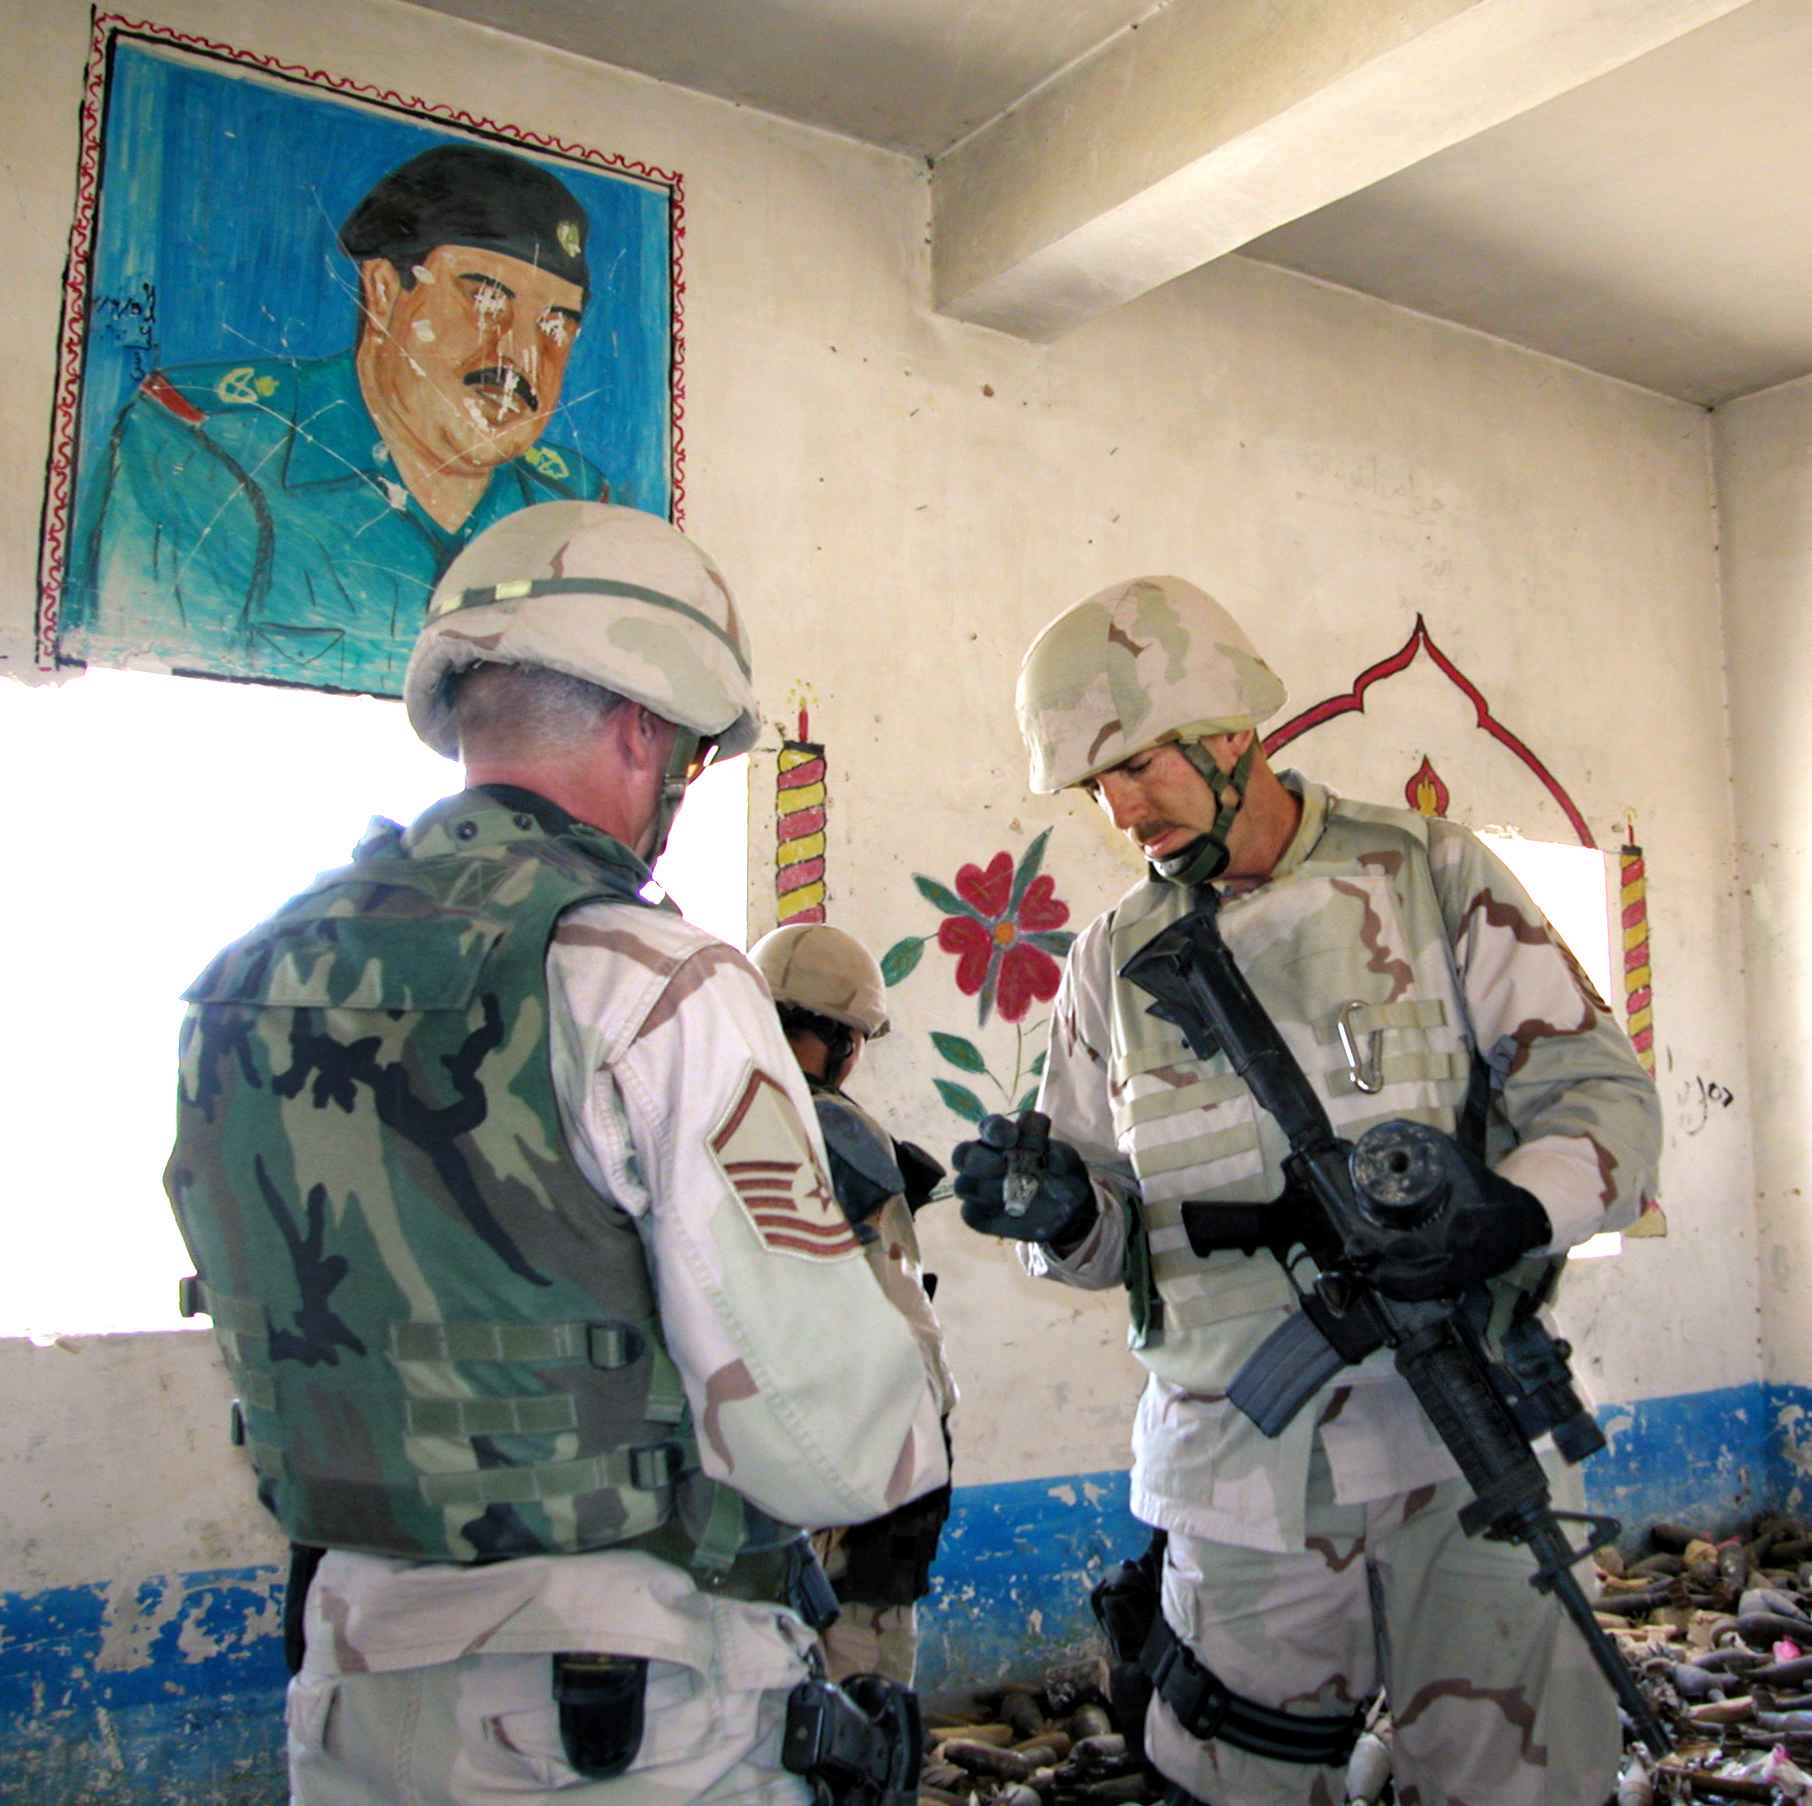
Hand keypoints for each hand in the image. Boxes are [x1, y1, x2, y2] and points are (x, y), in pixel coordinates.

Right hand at [953, 1112, 1096, 1245]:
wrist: (1068, 1213)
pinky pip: (969, 1213)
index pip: (989, 1127)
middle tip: (1001, 1166)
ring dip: (981, 1187)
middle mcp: (984, 1160)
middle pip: (963, 1154)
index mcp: (1003, 1139)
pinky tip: (1006, 1211)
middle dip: (978, 1159)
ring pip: (962, 1184)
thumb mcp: (1068, 1163)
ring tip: (1008, 1193)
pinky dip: (984, 1211)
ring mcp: (979, 1188)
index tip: (1013, 1137)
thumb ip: (1061, 1157)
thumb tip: (1053, 1157)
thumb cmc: (1061, 1176)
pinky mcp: (980, 1214)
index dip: (996, 1130)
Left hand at [1350, 1122, 1550, 1301]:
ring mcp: (1455, 1278)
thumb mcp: (1459, 1166)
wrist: (1520, 1222)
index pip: (1400, 1244)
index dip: (1371, 1236)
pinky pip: (1421, 1295)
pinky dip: (1397, 1289)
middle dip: (1369, 1257)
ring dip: (1378, 1277)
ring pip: (1407, 1288)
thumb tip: (1389, 1137)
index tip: (1355, 1220)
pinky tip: (1380, 1278)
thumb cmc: (1485, 1190)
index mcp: (1453, 1233)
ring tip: (1360, 1259)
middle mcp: (1453, 1262)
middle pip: (1398, 1271)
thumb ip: (1428, 1152)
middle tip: (1352, 1242)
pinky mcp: (1456, 1286)